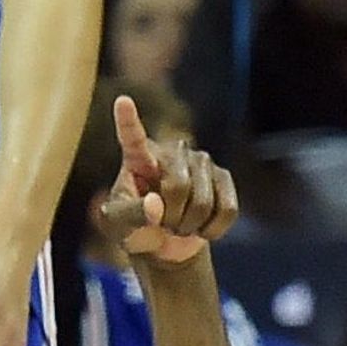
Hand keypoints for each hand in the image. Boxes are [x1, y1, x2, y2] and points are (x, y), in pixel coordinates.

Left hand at [92, 94, 238, 269]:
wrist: (164, 244)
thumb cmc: (135, 229)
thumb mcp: (120, 227)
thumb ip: (131, 216)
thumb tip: (156, 205)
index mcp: (138, 158)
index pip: (132, 137)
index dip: (128, 121)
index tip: (122, 101)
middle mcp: (171, 152)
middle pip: (179, 186)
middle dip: (171, 217)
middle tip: (163, 224)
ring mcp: (201, 161)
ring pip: (204, 203)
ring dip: (189, 227)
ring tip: (178, 225)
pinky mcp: (223, 177)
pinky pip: (226, 210)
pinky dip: (212, 230)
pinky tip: (201, 228)